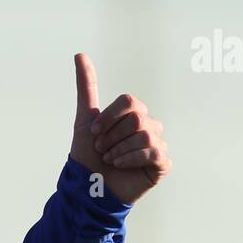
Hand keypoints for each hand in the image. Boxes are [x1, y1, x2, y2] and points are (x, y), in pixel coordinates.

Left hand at [70, 52, 170, 203]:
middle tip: (102, 150)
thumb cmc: (87, 155)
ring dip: (118, 149)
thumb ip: (86, 87)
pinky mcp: (162, 164)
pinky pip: (153, 153)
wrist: (89, 188)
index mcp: (133, 114)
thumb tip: (79, 54)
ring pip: (145, 135)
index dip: (108, 117)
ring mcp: (157, 145)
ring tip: (109, 160)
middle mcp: (148, 127)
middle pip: (137, 118)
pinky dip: (130, 159)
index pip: (129, 102)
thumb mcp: (85, 118)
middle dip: (111, 136)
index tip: (94, 133)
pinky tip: (120, 166)